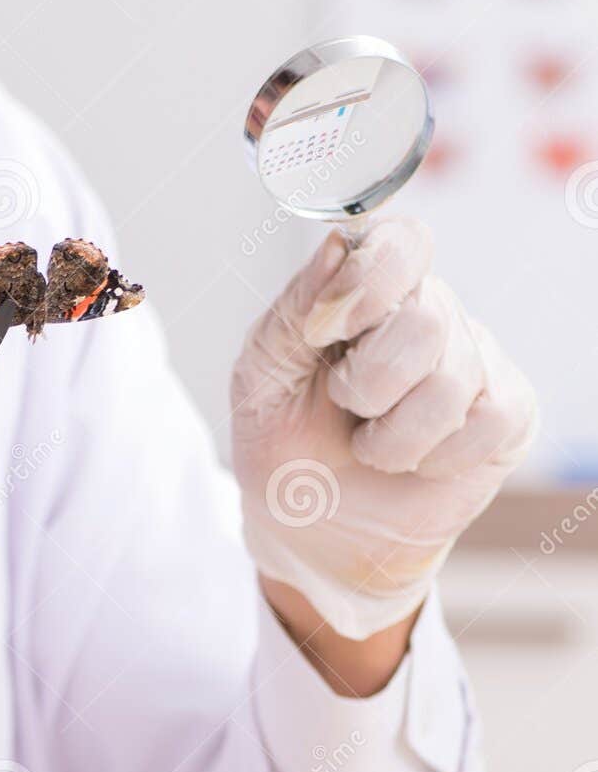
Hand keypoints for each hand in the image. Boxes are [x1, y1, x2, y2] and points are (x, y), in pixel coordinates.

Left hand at [231, 218, 537, 643]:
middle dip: (369, 386)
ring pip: (452, 383)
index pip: (401, 241)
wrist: (313, 529)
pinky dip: (435, 458)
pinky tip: (416, 462)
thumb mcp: (261, 373)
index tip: (326, 334)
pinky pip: (490, 422)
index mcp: (366, 288)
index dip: (372, 282)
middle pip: (427, 321)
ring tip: (371, 445)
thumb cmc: (284, 440)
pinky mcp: (509, 413)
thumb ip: (295, 308)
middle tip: (346, 407)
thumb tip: (337, 245)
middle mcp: (428, 310)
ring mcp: (475, 359)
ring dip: (393, 437)